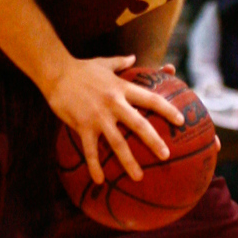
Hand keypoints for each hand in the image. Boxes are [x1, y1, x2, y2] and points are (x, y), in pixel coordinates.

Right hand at [43, 55, 181, 185]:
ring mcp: (98, 117)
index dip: (167, 110)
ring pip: (117, 142)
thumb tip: (134, 56)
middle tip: (166, 156)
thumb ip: (121, 62)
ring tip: (139, 177)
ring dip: (128, 161)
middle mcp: (114, 103)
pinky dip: (95, 166)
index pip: (150, 99)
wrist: (56, 73)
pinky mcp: (83, 126)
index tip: (181, 121)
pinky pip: (90, 151)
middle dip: (154, 141)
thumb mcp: (104, 63)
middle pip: (139, 125)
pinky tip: (100, 181)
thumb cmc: (81, 68)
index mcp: (122, 88)